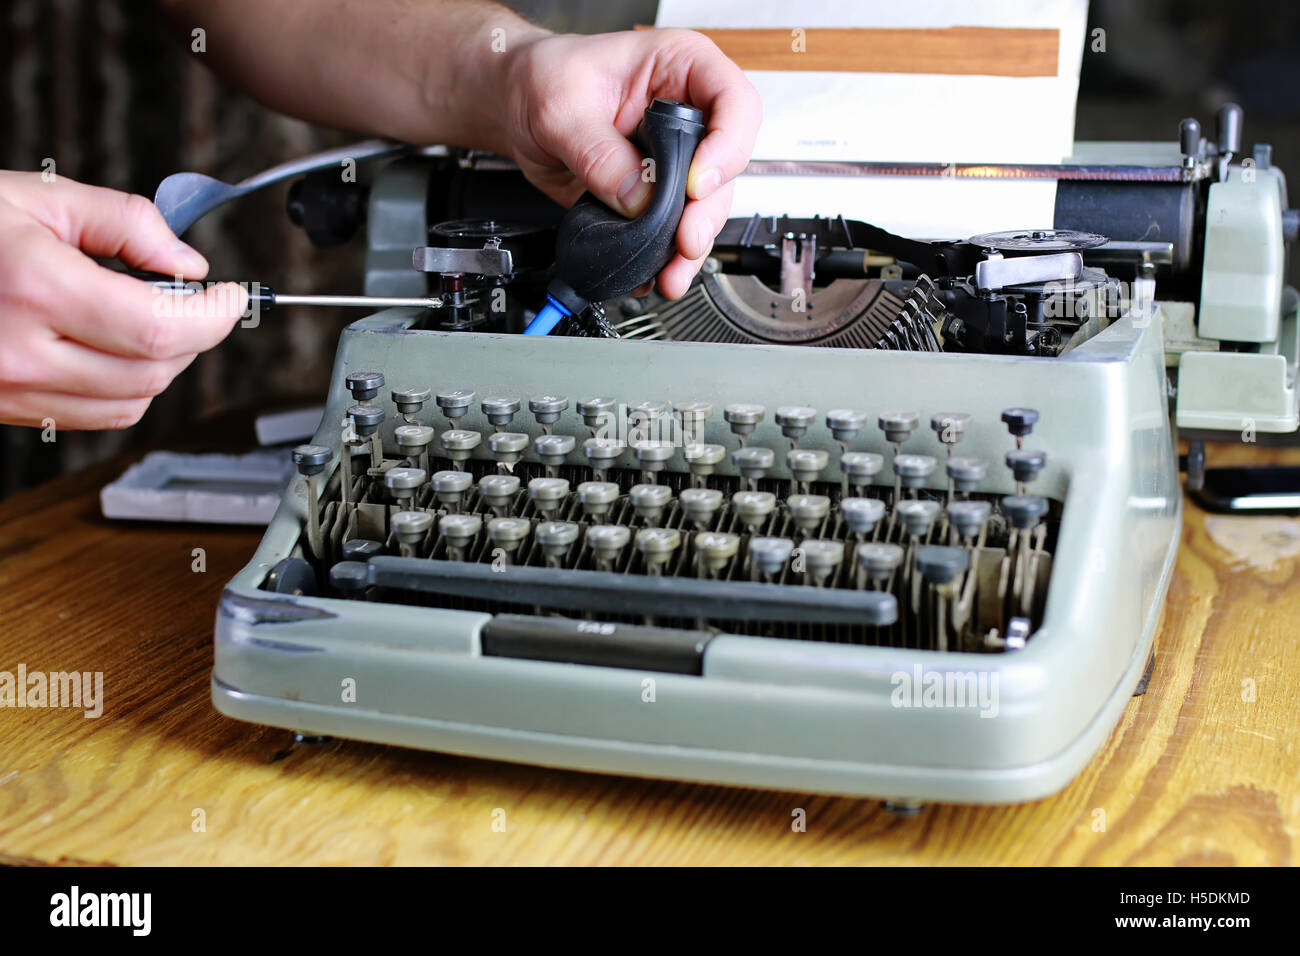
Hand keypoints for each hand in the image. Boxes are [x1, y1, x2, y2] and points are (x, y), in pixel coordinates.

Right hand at [0, 172, 247, 428]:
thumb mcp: (38, 198)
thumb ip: (126, 222)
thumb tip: (188, 263)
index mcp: (34, 287)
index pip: (161, 328)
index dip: (216, 315)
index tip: (232, 295)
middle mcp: (21, 350)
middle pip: (156, 369)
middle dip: (196, 334)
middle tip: (198, 300)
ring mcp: (11, 389)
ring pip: (135, 401)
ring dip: (166, 363)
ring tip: (152, 318)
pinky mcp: (8, 409)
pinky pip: (100, 416)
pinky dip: (130, 387)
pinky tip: (118, 347)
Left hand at [502, 28, 760, 298]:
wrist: (517, 105)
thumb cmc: (545, 77)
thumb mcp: (563, 107)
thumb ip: (599, 153)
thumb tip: (636, 197)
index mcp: (682, 68)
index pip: (734, 103)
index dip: (726, 146)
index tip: (697, 182)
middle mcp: (688, 115)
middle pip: (726, 167)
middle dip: (706, 212)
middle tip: (685, 239)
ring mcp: (676, 158)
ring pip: (705, 207)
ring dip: (690, 245)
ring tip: (670, 272)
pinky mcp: (656, 194)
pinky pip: (673, 228)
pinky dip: (665, 255)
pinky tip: (653, 271)